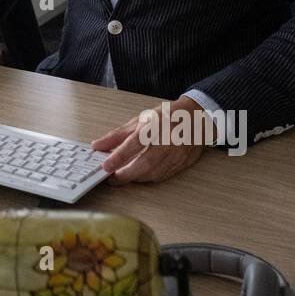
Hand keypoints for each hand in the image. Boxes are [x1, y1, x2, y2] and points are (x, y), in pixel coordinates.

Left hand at [91, 97, 209, 183]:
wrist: (197, 118)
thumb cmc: (166, 117)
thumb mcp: (140, 119)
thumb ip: (118, 135)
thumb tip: (97, 146)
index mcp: (155, 124)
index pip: (135, 142)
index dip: (120, 155)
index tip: (106, 165)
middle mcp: (168, 140)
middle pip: (146, 162)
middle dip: (126, 174)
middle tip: (112, 178)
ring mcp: (177, 153)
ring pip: (154, 172)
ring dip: (136, 178)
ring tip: (122, 177)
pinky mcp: (182, 163)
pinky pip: (162, 176)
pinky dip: (148, 178)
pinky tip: (139, 176)